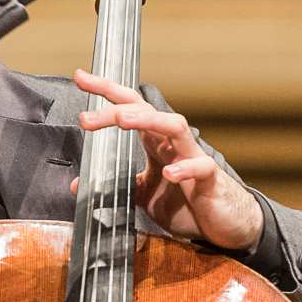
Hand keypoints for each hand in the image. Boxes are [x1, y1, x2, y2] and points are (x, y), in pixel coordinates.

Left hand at [71, 69, 263, 250]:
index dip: (106, 91)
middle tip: (86, 119)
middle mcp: (172, 143)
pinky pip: (200, 166)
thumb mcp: (143, 194)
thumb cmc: (186, 203)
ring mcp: (193, 156)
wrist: (224, 224)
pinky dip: (184, 167)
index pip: (129, 107)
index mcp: (155, 142)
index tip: (80, 77)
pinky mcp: (210, 178)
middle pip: (145, 112)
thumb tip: (77, 183)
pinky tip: (169, 173)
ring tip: (123, 121)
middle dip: (115, 110)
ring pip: (173, 126)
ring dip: (148, 120)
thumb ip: (115, 185)